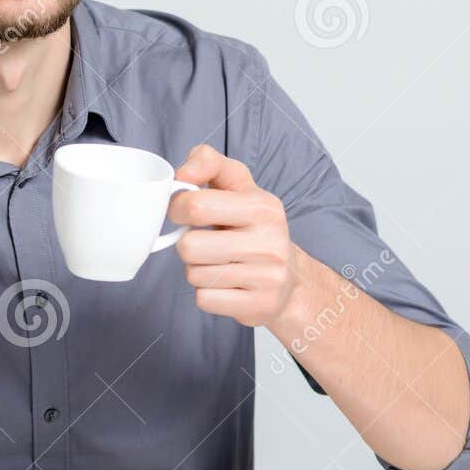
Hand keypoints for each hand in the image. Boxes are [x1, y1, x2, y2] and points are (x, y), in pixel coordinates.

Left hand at [169, 144, 299, 326]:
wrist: (292, 281)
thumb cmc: (255, 228)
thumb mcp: (240, 187)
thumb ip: (210, 163)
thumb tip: (183, 173)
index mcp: (262, 206)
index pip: (196, 205)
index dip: (177, 208)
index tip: (183, 212)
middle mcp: (269, 241)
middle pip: (189, 246)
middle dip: (187, 245)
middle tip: (204, 243)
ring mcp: (266, 276)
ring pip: (194, 275)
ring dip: (197, 270)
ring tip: (219, 264)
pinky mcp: (259, 305)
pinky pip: (204, 299)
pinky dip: (207, 293)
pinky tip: (227, 285)